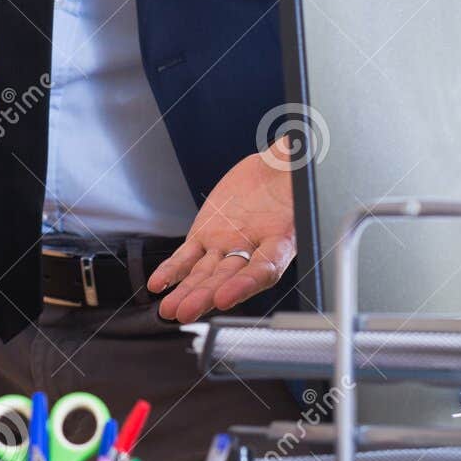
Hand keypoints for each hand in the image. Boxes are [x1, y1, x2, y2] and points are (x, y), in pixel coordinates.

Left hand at [146, 140, 296, 323]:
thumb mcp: (302, 174)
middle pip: (229, 279)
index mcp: (282, 239)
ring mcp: (228, 245)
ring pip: (205, 274)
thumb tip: (298, 147)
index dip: (246, 285)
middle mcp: (253, 249)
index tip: (227, 297)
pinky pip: (188, 258)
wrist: (276, 174)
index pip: (265, 269)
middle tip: (186, 312)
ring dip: (187, 292)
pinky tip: (158, 285)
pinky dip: (173, 271)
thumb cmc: (294, 176)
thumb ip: (297, 168)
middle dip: (206, 296)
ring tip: (169, 309)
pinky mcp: (207, 236)